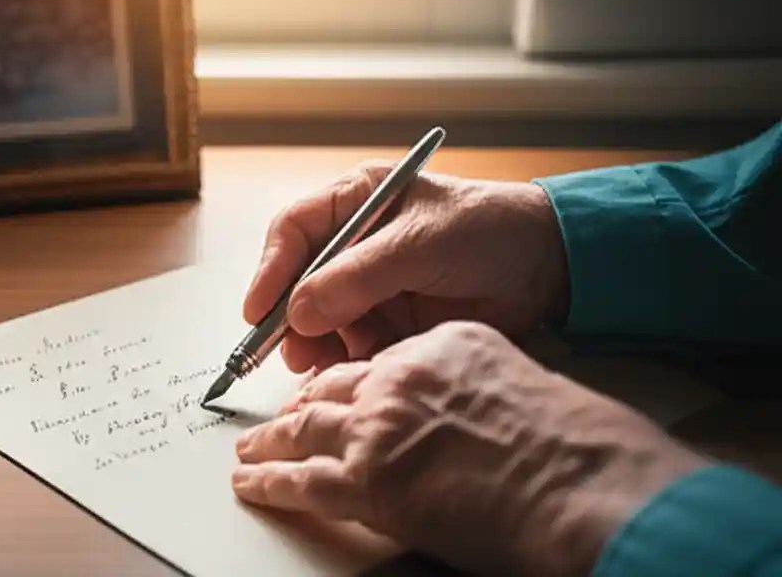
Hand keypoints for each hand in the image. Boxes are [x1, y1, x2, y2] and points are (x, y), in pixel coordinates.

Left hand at [232, 322, 707, 576]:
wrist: (580, 483)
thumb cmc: (575, 444)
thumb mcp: (520, 384)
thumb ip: (473, 390)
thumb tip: (459, 417)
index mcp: (441, 346)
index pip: (378, 360)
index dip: (350, 382)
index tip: (335, 391)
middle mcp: (400, 377)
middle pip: (332, 386)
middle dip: (300, 404)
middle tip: (280, 415)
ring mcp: (378, 426)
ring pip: (304, 428)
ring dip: (271, 440)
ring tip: (249, 449)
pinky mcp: (367, 478)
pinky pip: (301, 479)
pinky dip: (270, 482)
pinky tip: (252, 484)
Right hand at [245, 162, 569, 372]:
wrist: (550, 267)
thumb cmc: (487, 230)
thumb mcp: (419, 244)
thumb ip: (357, 277)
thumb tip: (297, 312)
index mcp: (354, 202)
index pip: (293, 232)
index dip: (270, 270)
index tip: (258, 310)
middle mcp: (353, 244)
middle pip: (298, 282)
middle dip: (289, 317)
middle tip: (288, 351)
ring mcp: (369, 286)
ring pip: (320, 319)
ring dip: (315, 344)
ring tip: (318, 366)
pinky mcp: (388, 323)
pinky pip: (350, 345)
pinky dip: (344, 362)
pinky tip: (346, 373)